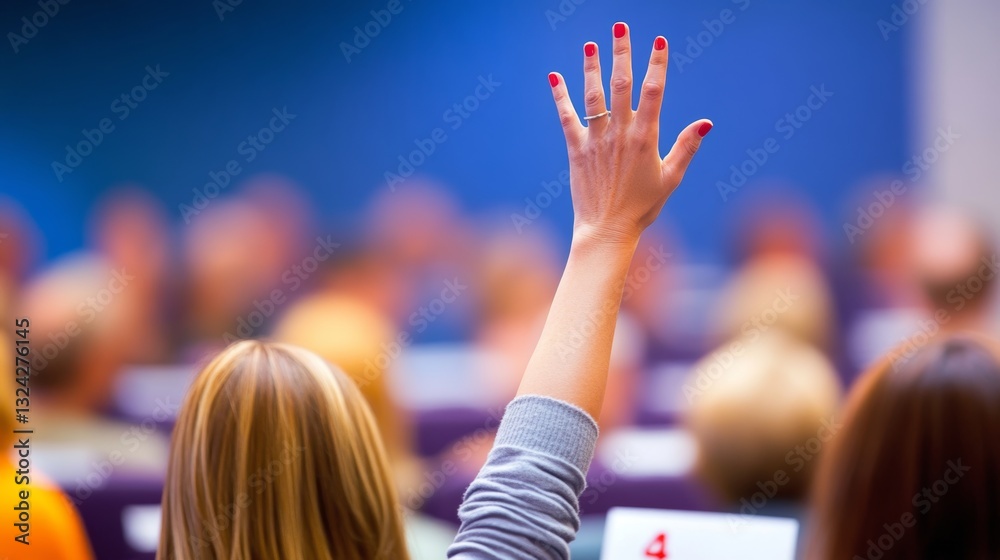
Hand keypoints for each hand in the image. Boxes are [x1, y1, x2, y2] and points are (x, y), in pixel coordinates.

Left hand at [549, 22, 711, 245]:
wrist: (607, 231)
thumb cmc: (643, 208)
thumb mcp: (671, 178)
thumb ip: (686, 147)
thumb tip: (706, 123)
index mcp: (645, 138)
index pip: (654, 92)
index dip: (657, 64)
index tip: (659, 41)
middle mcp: (620, 134)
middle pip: (621, 85)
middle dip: (622, 53)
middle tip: (620, 26)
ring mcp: (596, 141)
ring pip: (594, 97)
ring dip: (591, 68)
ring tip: (591, 45)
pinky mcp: (576, 151)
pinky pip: (567, 118)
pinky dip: (560, 97)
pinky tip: (554, 77)